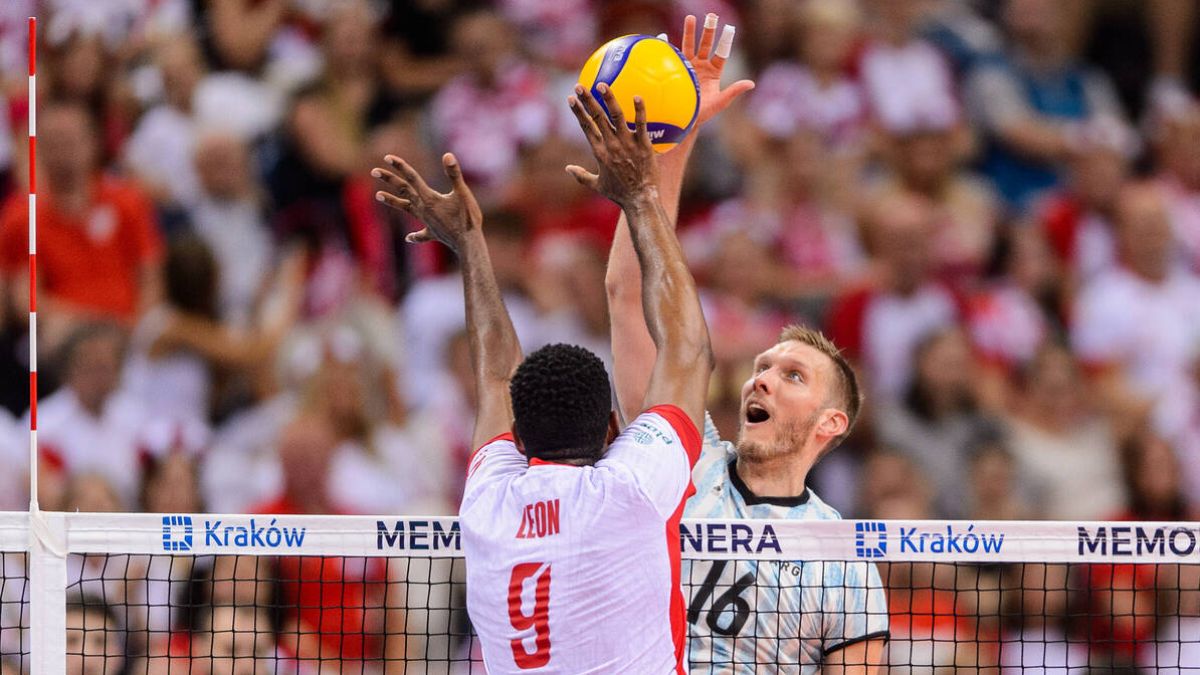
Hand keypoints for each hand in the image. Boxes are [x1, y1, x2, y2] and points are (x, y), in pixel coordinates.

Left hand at [372, 152, 482, 253]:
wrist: (468, 244)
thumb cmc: (467, 218)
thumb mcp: (462, 193)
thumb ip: (454, 174)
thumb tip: (447, 155)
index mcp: (429, 198)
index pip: (412, 178)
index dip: (400, 166)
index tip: (387, 157)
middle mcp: (423, 209)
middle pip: (404, 190)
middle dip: (389, 179)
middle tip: (374, 171)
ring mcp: (426, 222)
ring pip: (406, 208)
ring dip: (392, 201)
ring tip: (377, 195)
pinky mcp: (433, 233)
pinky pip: (421, 234)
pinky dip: (415, 236)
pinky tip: (409, 238)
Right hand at [565, 83, 657, 206]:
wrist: (640, 200)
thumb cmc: (620, 194)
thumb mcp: (597, 185)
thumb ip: (581, 176)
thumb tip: (567, 169)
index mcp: (599, 152)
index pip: (586, 127)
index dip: (578, 111)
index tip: (571, 98)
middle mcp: (611, 145)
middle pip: (597, 117)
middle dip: (587, 100)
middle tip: (580, 85)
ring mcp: (627, 144)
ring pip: (616, 116)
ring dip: (608, 99)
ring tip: (602, 84)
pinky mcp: (643, 145)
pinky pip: (642, 124)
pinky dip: (640, 110)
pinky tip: (637, 95)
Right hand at [677, 13, 754, 127]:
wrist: (685, 119)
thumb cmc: (704, 113)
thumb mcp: (720, 102)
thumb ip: (734, 91)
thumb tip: (751, 84)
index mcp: (714, 71)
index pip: (721, 53)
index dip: (725, 41)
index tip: (729, 28)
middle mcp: (701, 65)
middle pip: (705, 44)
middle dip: (708, 30)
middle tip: (711, 16)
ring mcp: (688, 67)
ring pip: (689, 46)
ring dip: (689, 32)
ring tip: (690, 18)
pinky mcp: (675, 70)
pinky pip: (672, 56)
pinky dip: (668, 47)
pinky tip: (663, 37)